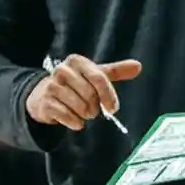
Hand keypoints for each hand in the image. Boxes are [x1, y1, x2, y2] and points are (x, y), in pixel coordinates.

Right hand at [25, 54, 141, 130]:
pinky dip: (75, 122)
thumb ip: (116, 71)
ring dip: (85, 114)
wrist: (46, 94)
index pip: (98, 78)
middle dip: (95, 106)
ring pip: (79, 106)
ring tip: (84, 113)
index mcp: (77, 61)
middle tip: (93, 109)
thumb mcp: (95, 75)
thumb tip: (138, 66)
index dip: (108, 95)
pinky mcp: (46, 102)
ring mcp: (52, 86)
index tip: (113, 108)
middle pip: (89, 94)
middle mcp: (62, 70)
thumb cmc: (76, 84)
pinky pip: (66, 116)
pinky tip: (76, 122)